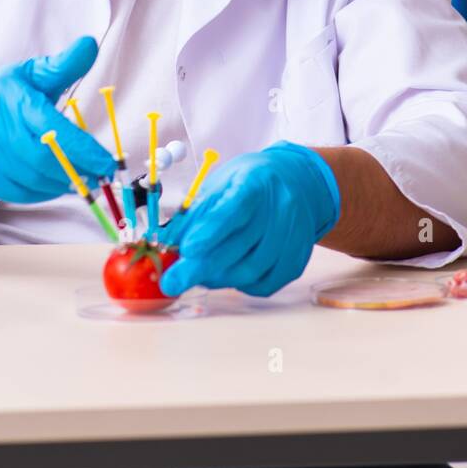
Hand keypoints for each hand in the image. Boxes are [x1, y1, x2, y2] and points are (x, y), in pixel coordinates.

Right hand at [0, 36, 115, 202]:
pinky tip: (50, 184)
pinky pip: (11, 192)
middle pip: (41, 160)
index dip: (83, 149)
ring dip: (58, 185)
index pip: (52, 129)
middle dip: (73, 171)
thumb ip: (63, 65)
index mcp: (11, 99)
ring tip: (76, 179)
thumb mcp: (30, 73)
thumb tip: (89, 45)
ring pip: (27, 180)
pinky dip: (37, 193)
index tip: (107, 163)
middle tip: (95, 175)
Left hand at [160, 141, 340, 297]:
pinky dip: (240, 285)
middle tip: (172, 282)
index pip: (235, 208)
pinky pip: (265, 284)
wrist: (299, 183)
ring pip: (251, 270)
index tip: (186, 249)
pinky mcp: (297, 259)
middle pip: (240, 246)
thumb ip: (196, 212)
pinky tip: (227, 275)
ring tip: (199, 275)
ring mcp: (293, 235)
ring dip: (218, 278)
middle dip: (200, 267)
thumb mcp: (221, 183)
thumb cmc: (250, 182)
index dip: (211, 230)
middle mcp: (281, 208)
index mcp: (256, 182)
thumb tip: (168, 243)